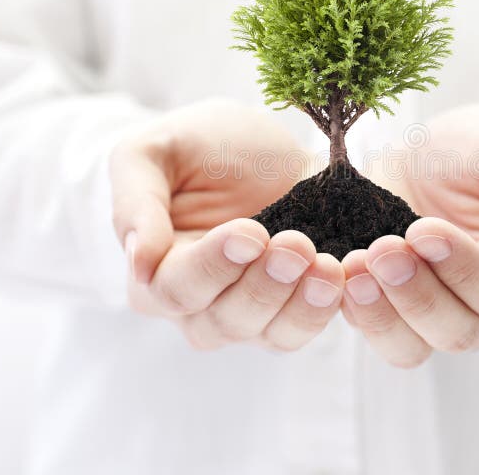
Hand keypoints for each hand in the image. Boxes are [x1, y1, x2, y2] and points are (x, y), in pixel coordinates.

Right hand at [110, 100, 344, 350]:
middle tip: (296, 245)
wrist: (254, 146)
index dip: (212, 266)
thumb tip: (138, 262)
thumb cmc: (195, 146)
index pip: (174, 289)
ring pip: (267, 333)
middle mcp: (196, 305)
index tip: (251, 233)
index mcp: (154, 271)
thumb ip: (136, 201)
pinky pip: (303, 328)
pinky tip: (342, 277)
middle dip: (263, 285)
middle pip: (223, 321)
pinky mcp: (289, 306)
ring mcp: (246, 311)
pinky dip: (324, 309)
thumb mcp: (152, 153)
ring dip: (299, 306)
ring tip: (327, 268)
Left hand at [341, 104, 478, 366]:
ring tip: (356, 267)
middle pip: (460, 331)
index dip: (465, 269)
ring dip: (385, 313)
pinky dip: (359, 312)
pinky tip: (343, 276)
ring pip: (415, 348)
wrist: (420, 144)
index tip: (423, 229)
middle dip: (418, 294)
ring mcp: (431, 308)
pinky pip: (377, 334)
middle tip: (383, 248)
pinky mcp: (387, 304)